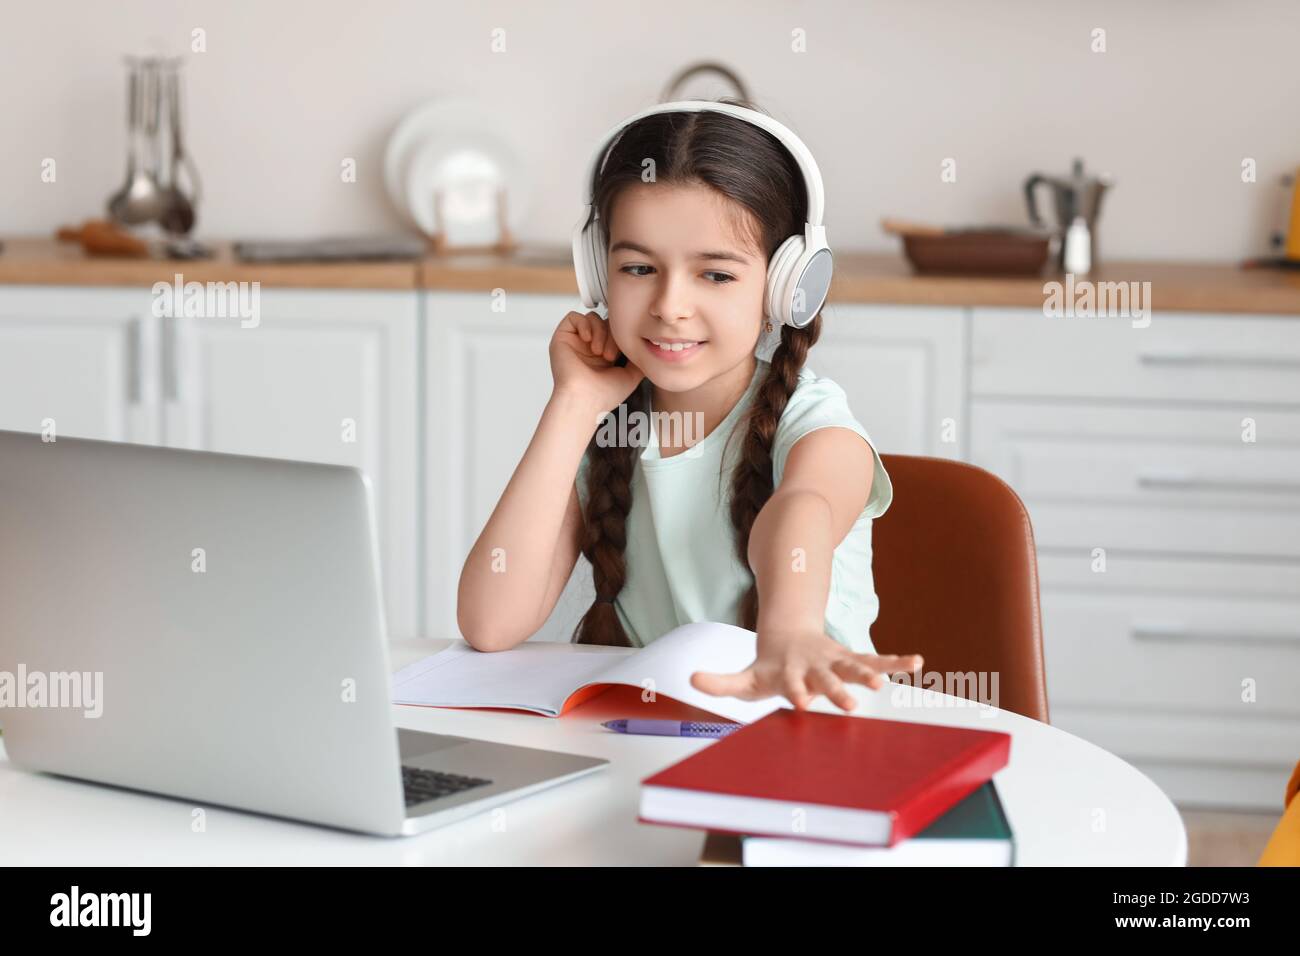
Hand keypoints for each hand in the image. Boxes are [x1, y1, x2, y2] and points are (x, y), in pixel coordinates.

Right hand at [549, 310, 644, 415]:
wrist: (586, 400)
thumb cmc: (604, 394)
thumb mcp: (631, 375)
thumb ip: (639, 358)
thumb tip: (647, 346)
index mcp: (603, 356)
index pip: (615, 332)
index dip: (621, 337)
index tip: (623, 353)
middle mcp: (588, 348)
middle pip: (605, 322)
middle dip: (612, 336)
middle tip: (610, 356)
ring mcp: (575, 342)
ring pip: (592, 318)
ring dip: (600, 332)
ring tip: (598, 352)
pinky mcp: (562, 338)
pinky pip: (573, 317)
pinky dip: (584, 325)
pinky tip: (588, 340)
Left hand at [690, 626, 923, 712]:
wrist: (786, 634)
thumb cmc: (767, 666)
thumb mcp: (744, 677)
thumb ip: (721, 682)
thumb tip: (690, 680)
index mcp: (789, 672)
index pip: (791, 683)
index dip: (796, 692)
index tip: (802, 703)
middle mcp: (813, 665)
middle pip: (826, 678)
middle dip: (837, 691)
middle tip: (850, 706)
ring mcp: (833, 660)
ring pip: (854, 666)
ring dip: (869, 674)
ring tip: (884, 685)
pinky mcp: (849, 658)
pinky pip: (875, 660)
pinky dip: (895, 661)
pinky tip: (917, 661)